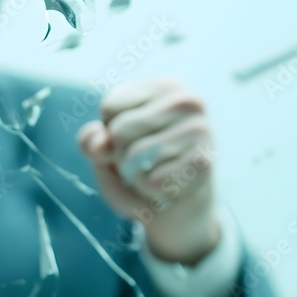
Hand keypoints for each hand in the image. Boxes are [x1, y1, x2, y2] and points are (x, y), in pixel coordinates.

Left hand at [77, 77, 219, 264]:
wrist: (177, 210)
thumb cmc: (138, 170)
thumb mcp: (105, 151)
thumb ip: (92, 142)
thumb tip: (100, 144)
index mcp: (164, 87)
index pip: (110, 107)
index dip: (109, 132)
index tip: (133, 140)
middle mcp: (187, 101)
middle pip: (119, 130)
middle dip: (120, 156)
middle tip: (145, 163)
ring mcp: (200, 130)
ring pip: (134, 155)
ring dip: (135, 175)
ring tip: (155, 173)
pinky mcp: (204, 162)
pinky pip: (151, 180)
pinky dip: (150, 190)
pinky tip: (169, 188)